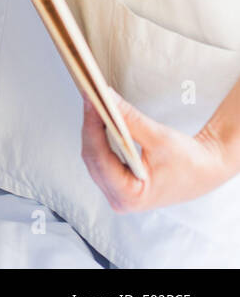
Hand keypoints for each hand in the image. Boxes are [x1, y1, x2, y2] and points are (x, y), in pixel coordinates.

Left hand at [80, 91, 236, 211]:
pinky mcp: (117, 183)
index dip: (91, 127)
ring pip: (93, 156)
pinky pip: (100, 157)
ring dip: (93, 129)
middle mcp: (119, 198)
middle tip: (90, 97)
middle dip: (91, 125)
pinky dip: (99, 137)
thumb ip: (130, 119)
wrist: (206, 170)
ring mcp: (115, 192)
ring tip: (93, 104)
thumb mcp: (159, 138)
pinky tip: (99, 119)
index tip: (90, 102)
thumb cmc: (190, 161)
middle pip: (92, 156)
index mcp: (130, 195)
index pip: (98, 158)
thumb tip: (107, 98)